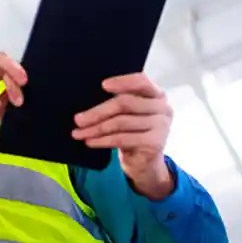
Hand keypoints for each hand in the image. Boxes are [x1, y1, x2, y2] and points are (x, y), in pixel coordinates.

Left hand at [72, 73, 174, 198]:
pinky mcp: (156, 143)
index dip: (122, 82)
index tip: (103, 85)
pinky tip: (90, 142)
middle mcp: (163, 107)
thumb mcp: (126, 113)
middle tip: (78, 119)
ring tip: (79, 133)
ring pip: (121, 122)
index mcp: (156, 94)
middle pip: (125, 103)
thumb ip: (116, 101)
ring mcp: (162, 125)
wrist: (143, 161)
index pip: (141, 81)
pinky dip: (103, 140)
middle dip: (97, 112)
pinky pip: (123, 138)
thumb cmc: (131, 130)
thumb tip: (86, 98)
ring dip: (96, 128)